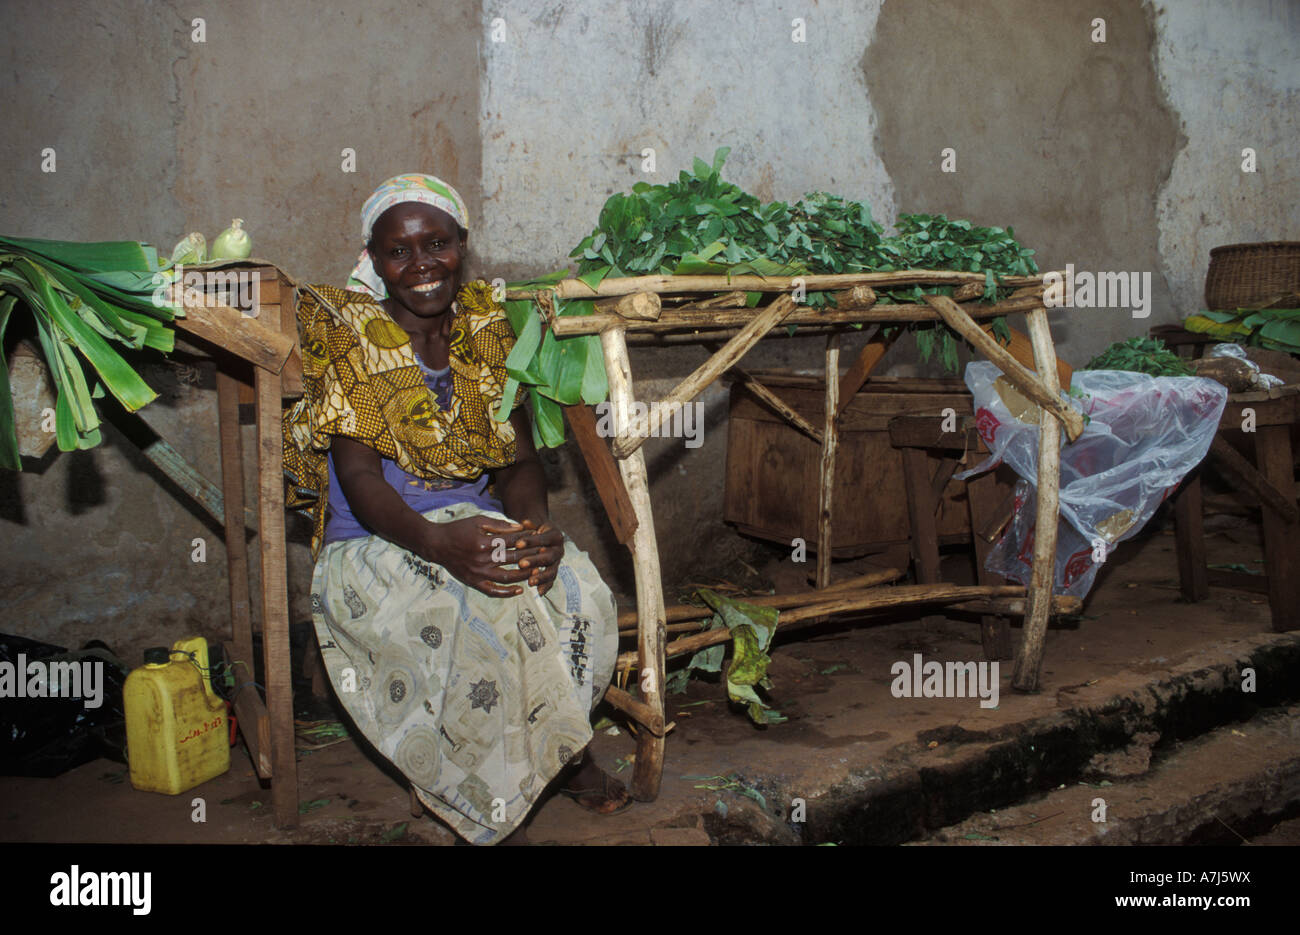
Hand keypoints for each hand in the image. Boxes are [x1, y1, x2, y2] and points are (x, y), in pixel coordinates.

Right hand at [419, 517, 533, 597]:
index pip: (512, 541)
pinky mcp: (473, 582)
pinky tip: (520, 590)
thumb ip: (499, 525)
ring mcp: (478, 573)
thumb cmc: (458, 530)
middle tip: (543, 553)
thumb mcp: (477, 521)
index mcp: (484, 542)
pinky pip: (493, 591)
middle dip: (530, 555)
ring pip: (507, 576)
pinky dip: (507, 592)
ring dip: (524, 574)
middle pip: (513, 558)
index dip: (527, 538)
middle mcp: (482, 559)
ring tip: (537, 571)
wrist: (436, 544)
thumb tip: (520, 528)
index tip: (537, 537)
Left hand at [499, 519, 565, 596]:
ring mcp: (557, 562)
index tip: (517, 544)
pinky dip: (545, 587)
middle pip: (549, 556)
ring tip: (530, 582)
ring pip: (552, 570)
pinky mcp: (553, 571)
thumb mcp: (531, 524)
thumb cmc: (533, 529)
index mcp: (555, 535)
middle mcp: (559, 549)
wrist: (541, 536)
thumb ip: (528, 524)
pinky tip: (538, 593)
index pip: (543, 538)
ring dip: (541, 577)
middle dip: (535, 561)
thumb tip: (524, 522)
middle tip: (521, 564)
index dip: (531, 541)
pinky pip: (551, 581)